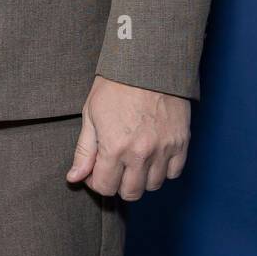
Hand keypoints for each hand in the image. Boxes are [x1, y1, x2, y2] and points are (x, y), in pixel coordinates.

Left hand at [66, 76, 189, 197]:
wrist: (148, 62)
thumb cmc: (115, 84)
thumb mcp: (91, 113)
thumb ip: (84, 150)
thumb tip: (74, 177)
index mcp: (114, 147)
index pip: (105, 188)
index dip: (96, 181)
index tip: (97, 170)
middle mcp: (140, 153)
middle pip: (130, 193)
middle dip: (118, 183)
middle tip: (115, 166)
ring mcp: (163, 149)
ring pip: (153, 186)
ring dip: (142, 177)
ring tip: (135, 158)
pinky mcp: (181, 142)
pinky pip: (174, 173)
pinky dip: (164, 169)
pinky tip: (154, 154)